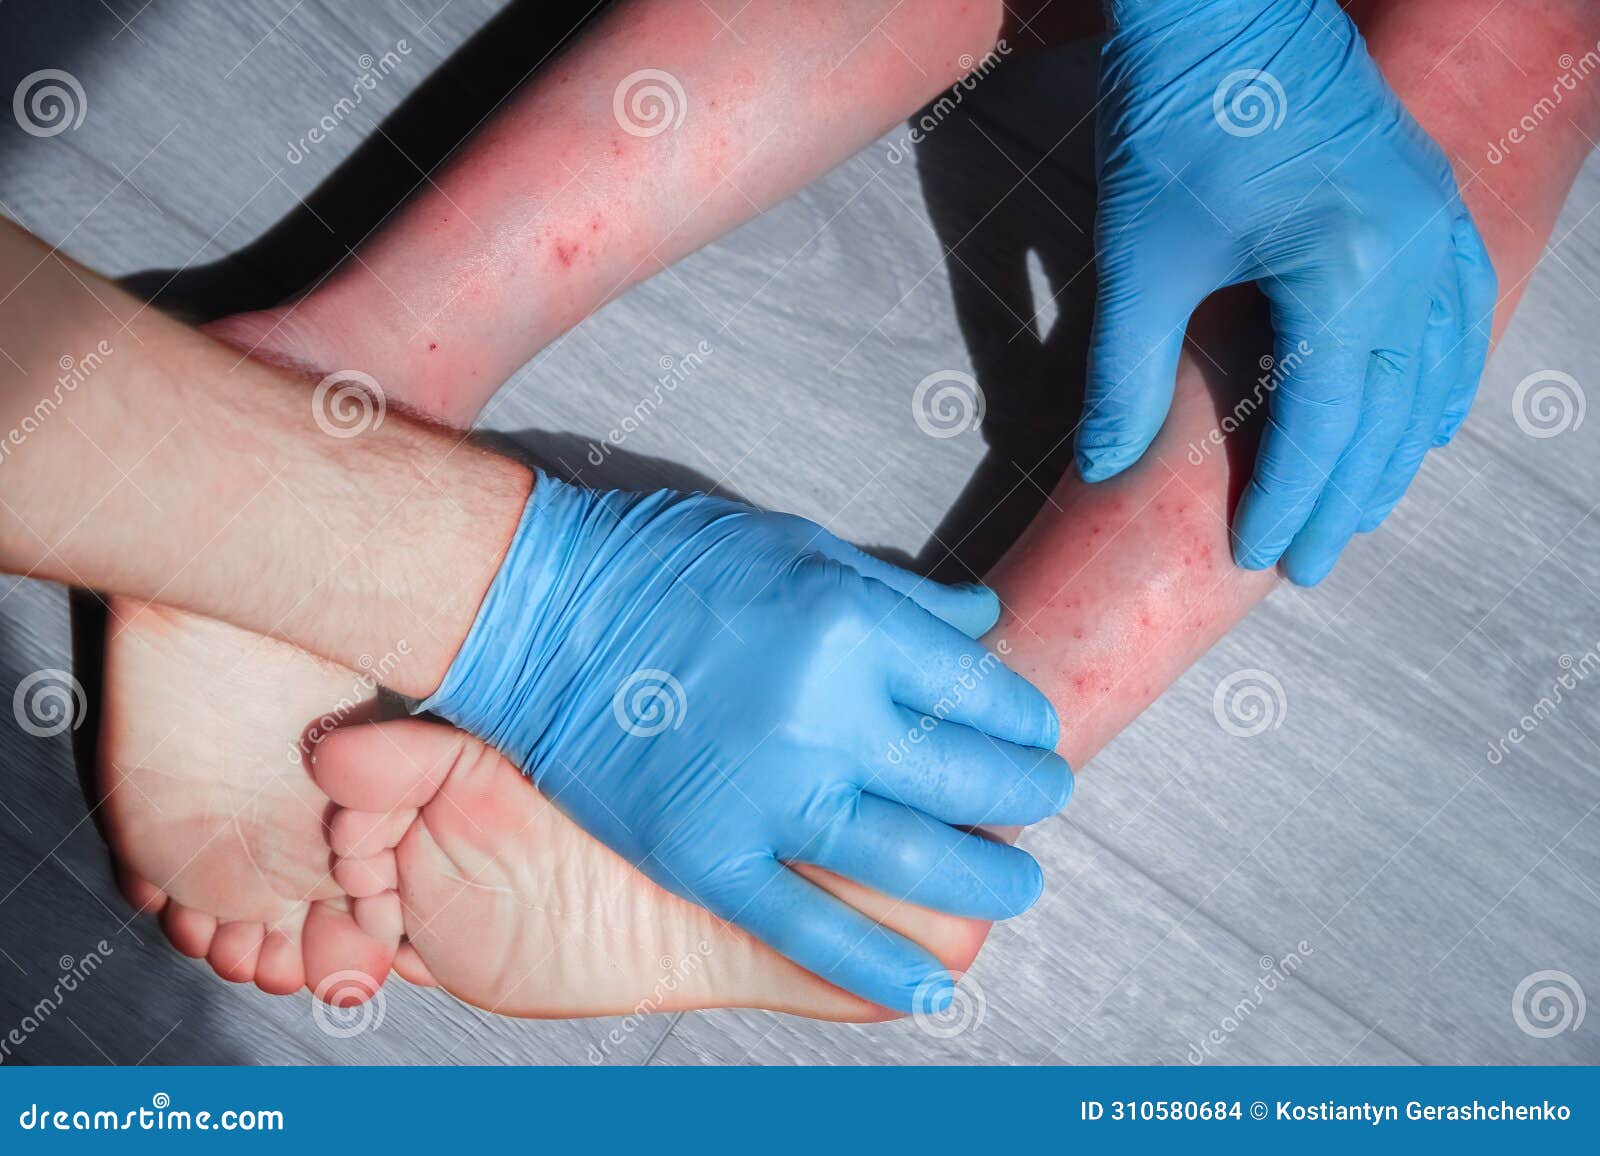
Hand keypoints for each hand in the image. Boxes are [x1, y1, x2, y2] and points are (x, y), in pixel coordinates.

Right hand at [420, 474, 1072, 1012]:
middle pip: (966, 779)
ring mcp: (764, 796)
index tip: (1032, 733)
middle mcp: (823, 715)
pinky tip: (934, 989)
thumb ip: (902, 596)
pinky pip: (808, 931)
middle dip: (1027, 796)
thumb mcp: (801, 547)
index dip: (1024, 720)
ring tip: (1016, 882)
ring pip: (912, 864)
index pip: (982, 692)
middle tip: (1040, 802)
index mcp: (853, 626)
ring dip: (986, 881)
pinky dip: (879, 969)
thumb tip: (987, 623)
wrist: (536, 607)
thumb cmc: (668, 564)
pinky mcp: (706, 857)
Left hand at [1080, 0, 1495, 583]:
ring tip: (1357, 507)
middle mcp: (1414, 259)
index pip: (1324, 425)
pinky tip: (1424, 412)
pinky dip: (1440, 375)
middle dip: (1344, 495)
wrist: (1220, 9)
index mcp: (1347, 277)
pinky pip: (1460, 312)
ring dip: (1395, 448)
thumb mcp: (1141, 262)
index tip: (1260, 554)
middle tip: (1308, 561)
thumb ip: (1126, 378)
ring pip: (1433, 371)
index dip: (1289, 498)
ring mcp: (1436, 226)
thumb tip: (1107, 469)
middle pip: (1388, 414)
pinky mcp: (1430, 201)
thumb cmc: (1175, 126)